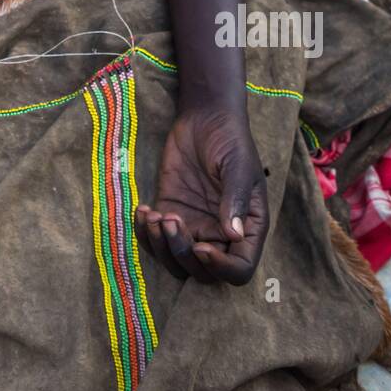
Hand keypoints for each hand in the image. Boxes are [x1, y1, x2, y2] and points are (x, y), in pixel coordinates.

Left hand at [135, 104, 268, 285]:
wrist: (205, 118)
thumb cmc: (230, 140)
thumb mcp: (238, 166)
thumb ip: (235, 199)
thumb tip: (234, 234)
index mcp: (247, 229)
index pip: (239, 269)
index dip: (220, 268)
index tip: (200, 247)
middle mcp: (220, 235)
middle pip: (202, 272)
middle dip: (182, 254)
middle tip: (170, 220)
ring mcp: (193, 227)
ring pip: (175, 262)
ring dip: (160, 247)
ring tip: (154, 215)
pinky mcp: (170, 214)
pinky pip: (154, 239)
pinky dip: (144, 233)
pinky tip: (143, 210)